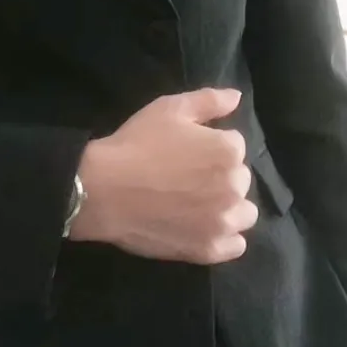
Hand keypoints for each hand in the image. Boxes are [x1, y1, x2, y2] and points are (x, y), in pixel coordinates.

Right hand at [71, 88, 256, 264]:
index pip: (235, 146)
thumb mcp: (170, 109)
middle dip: (220, 176)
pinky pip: (235, 246)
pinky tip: (204, 228)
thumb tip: (237, 97)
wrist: (103, 190)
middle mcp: (235, 187)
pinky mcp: (209, 250)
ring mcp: (223, 222)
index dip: (210, 146)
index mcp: (228, 150)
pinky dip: (225, 238)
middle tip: (188, 177)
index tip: (187, 151)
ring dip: (228, 207)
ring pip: (243, 213)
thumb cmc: (137, 144)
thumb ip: (210, 101)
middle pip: (240, 179)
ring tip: (198, 204)